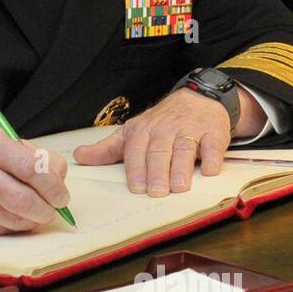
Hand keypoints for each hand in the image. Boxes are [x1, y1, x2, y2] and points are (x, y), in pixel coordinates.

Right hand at [0, 124, 70, 235]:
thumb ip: (31, 156)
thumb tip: (59, 180)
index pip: (32, 167)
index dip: (53, 185)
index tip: (61, 194)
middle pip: (24, 198)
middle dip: (47, 208)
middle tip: (53, 208)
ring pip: (14, 219)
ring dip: (31, 220)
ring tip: (33, 212)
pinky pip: (0, 229)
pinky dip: (12, 226)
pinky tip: (9, 215)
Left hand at [72, 87, 254, 196]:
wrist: (198, 99)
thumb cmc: (161, 123)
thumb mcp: (132, 132)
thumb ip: (108, 148)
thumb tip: (78, 157)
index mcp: (142, 131)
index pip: (136, 150)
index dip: (137, 169)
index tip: (137, 187)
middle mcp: (165, 129)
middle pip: (159, 151)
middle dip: (157, 172)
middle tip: (156, 192)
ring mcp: (190, 130)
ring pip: (184, 149)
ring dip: (181, 168)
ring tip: (179, 187)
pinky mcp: (214, 132)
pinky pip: (213, 145)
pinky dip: (212, 158)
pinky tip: (210, 171)